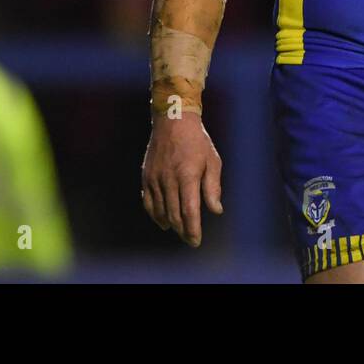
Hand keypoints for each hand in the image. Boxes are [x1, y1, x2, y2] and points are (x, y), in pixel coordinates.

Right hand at [141, 112, 222, 245]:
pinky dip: (155, 215)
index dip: (193, 229)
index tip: (196, 241)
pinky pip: (148, 202)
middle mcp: (169, 179)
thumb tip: (216, 211)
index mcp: (187, 175)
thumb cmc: (197, 142)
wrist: (173, 122)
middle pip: (174, 214)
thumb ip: (213, 187)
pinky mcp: (146, 176)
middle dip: (183, 231)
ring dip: (170, 224)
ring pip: (160, 211)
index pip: (189, 211)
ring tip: (180, 231)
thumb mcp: (213, 161)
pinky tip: (163, 221)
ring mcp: (155, 178)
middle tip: (190, 239)